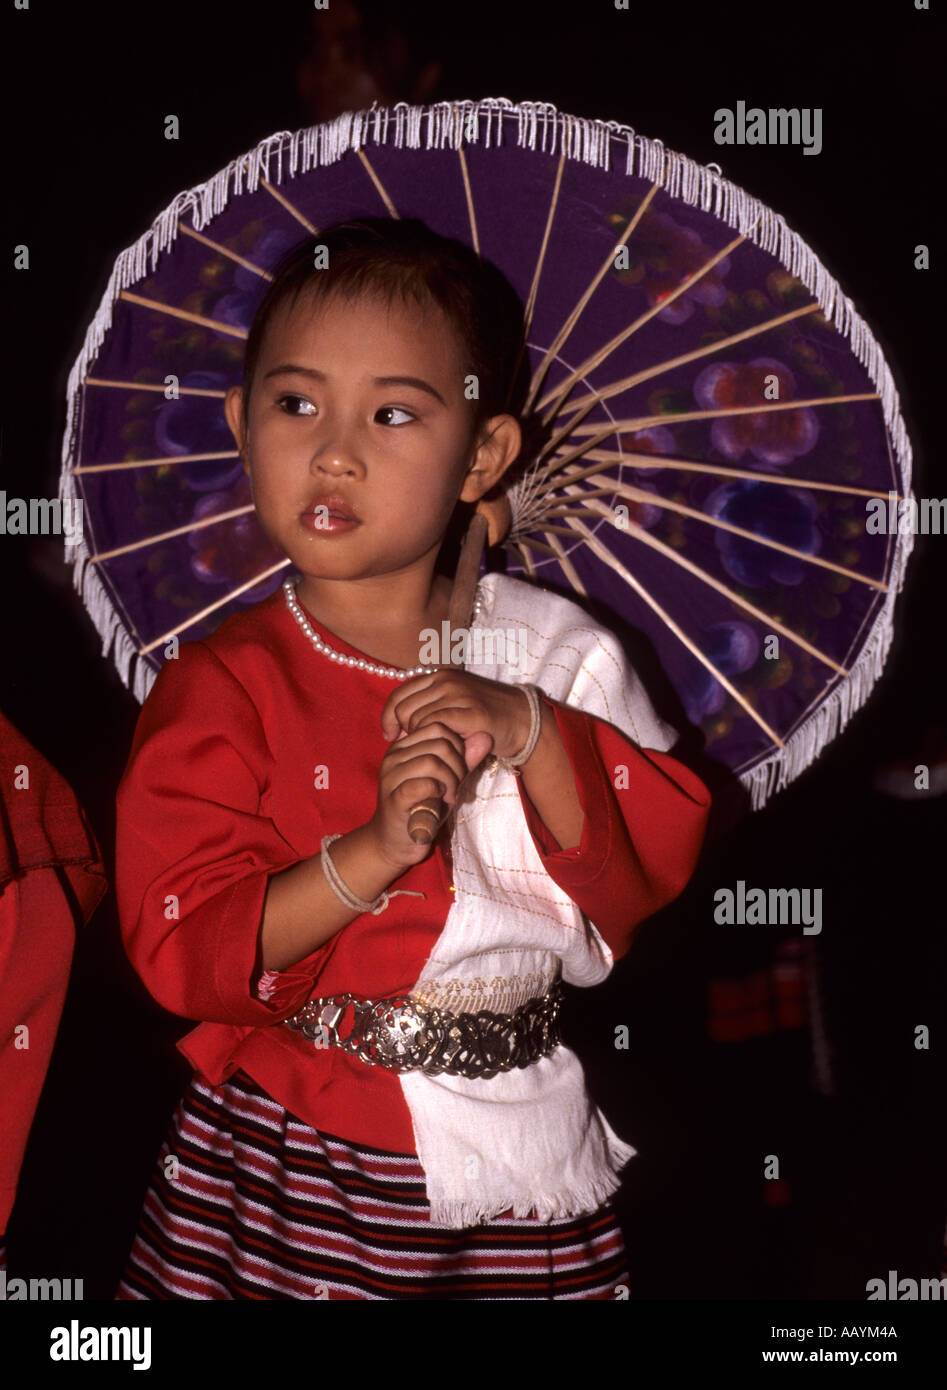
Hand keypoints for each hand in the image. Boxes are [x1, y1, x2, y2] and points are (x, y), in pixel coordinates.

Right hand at [367, 717, 480, 870]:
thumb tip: (486, 736)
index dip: (458, 747)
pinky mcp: (393, 799)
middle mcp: (394, 756)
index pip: (439, 728)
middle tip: (457, 786)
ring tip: (450, 796)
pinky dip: (438, 792)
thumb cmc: (423, 808)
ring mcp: (391, 777)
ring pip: (431, 761)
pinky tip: (439, 802)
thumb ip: (466, 758)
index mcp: (405, 746)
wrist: (397, 842)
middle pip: (439, 743)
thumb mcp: (449, 780)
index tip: (460, 770)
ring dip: (450, 781)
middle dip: (458, 765)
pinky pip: (422, 785)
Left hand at [380, 669, 532, 766]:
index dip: (388, 717)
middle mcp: (447, 681)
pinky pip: (438, 727)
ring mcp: (460, 695)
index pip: (398, 695)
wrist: (522, 718)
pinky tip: (443, 752)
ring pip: (419, 720)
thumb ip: (426, 708)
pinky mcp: (472, 713)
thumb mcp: (452, 704)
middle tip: (412, 748)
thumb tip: (396, 726)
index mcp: (439, 676)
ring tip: (432, 752)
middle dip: (403, 732)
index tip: (390, 735)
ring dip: (422, 741)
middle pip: (404, 710)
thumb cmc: (484, 716)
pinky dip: (436, 743)